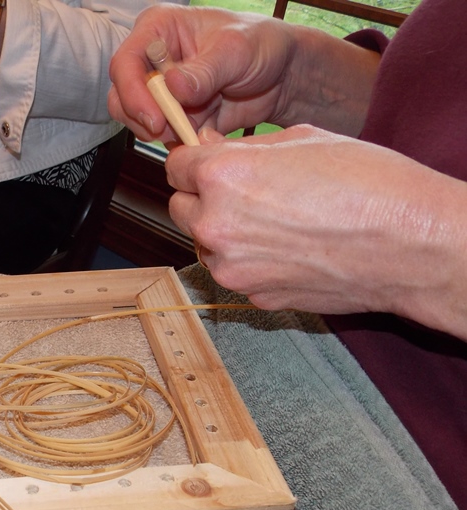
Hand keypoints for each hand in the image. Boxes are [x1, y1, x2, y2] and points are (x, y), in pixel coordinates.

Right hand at [108, 5, 293, 144]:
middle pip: (122, 97)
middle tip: (171, 131)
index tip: (155, 119)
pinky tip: (206, 134)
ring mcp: (161, 93)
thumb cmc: (261, 44)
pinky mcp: (174, 118)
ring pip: (138, 122)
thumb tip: (173, 87)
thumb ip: (203, 71)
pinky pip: (163, 139)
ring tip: (197, 129)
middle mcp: (153, 61)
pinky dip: (181, 144)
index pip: (125, 63)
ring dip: (164, 133)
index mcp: (159, 30)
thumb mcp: (235, 50)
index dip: (132, 94)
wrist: (283, 76)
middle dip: (144, 119)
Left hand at [168, 125, 466, 339]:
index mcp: (222, 176)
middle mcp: (216, 225)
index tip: (205, 163)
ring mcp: (232, 268)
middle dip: (201, 197)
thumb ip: (243, 147)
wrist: (410, 245)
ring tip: (273, 221)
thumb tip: (209, 147)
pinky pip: (234, 273)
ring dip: (222, 232)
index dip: (192, 162)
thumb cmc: (368, 184)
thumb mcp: (300, 139)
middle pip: (179, 207)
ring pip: (203, 244)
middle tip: (242, 191)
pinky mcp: (253, 296)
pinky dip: (249, 261)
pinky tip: (288, 248)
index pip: (174, 167)